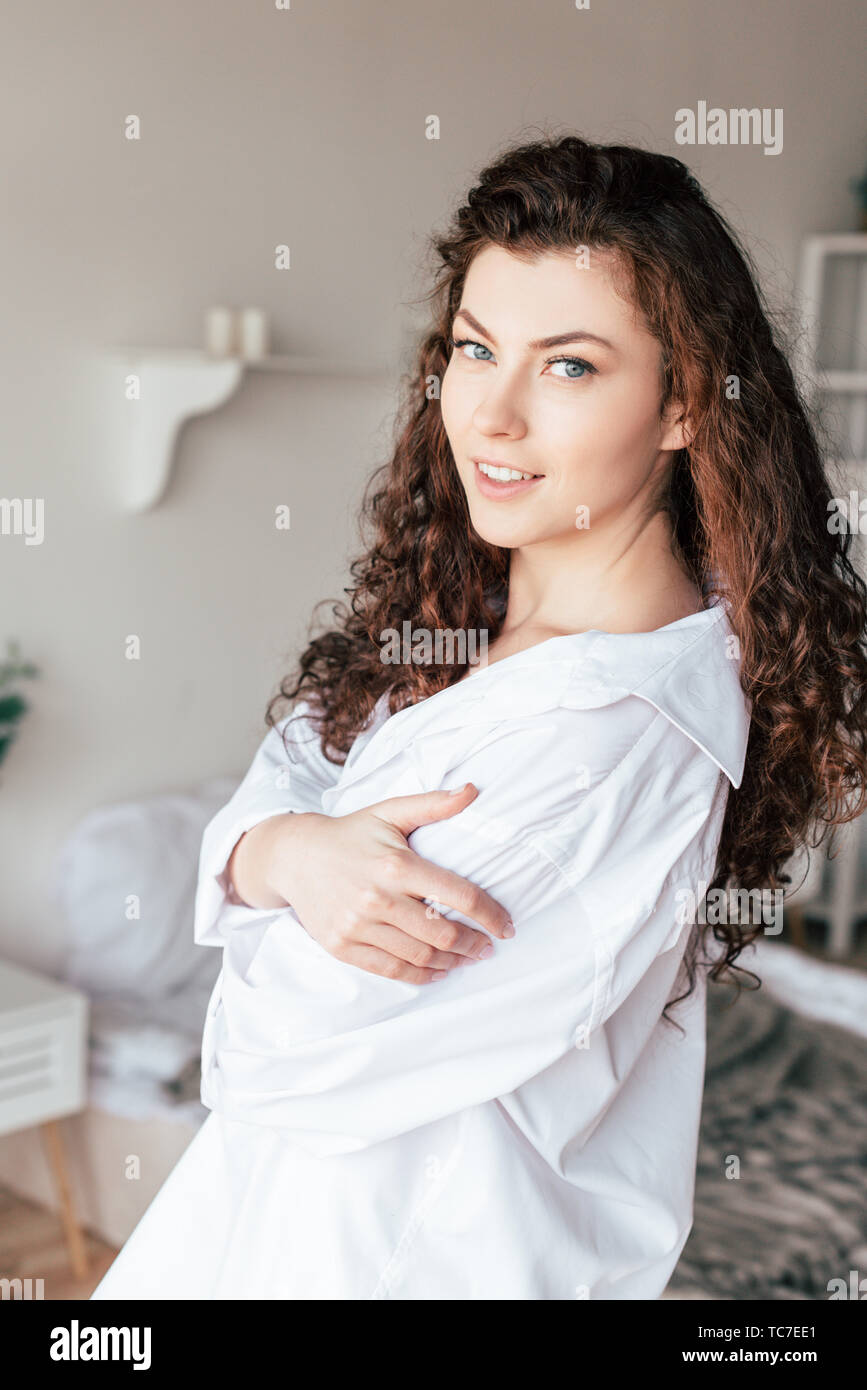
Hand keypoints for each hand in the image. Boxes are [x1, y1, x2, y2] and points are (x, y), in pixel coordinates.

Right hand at [257, 783, 514, 982]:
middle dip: (473, 944)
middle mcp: (377, 898)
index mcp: (395, 864)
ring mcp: (357, 925)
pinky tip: (437, 972)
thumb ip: (432, 804)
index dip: (490, 914)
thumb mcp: (389, 811)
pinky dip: (419, 976)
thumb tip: (473, 790)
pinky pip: (390, 970)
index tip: (506, 926)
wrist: (294, 856)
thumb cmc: (350, 833)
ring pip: (419, 956)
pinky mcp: (342, 946)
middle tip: (489, 947)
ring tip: (467, 959)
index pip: (458, 895)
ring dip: (451, 962)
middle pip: (441, 933)